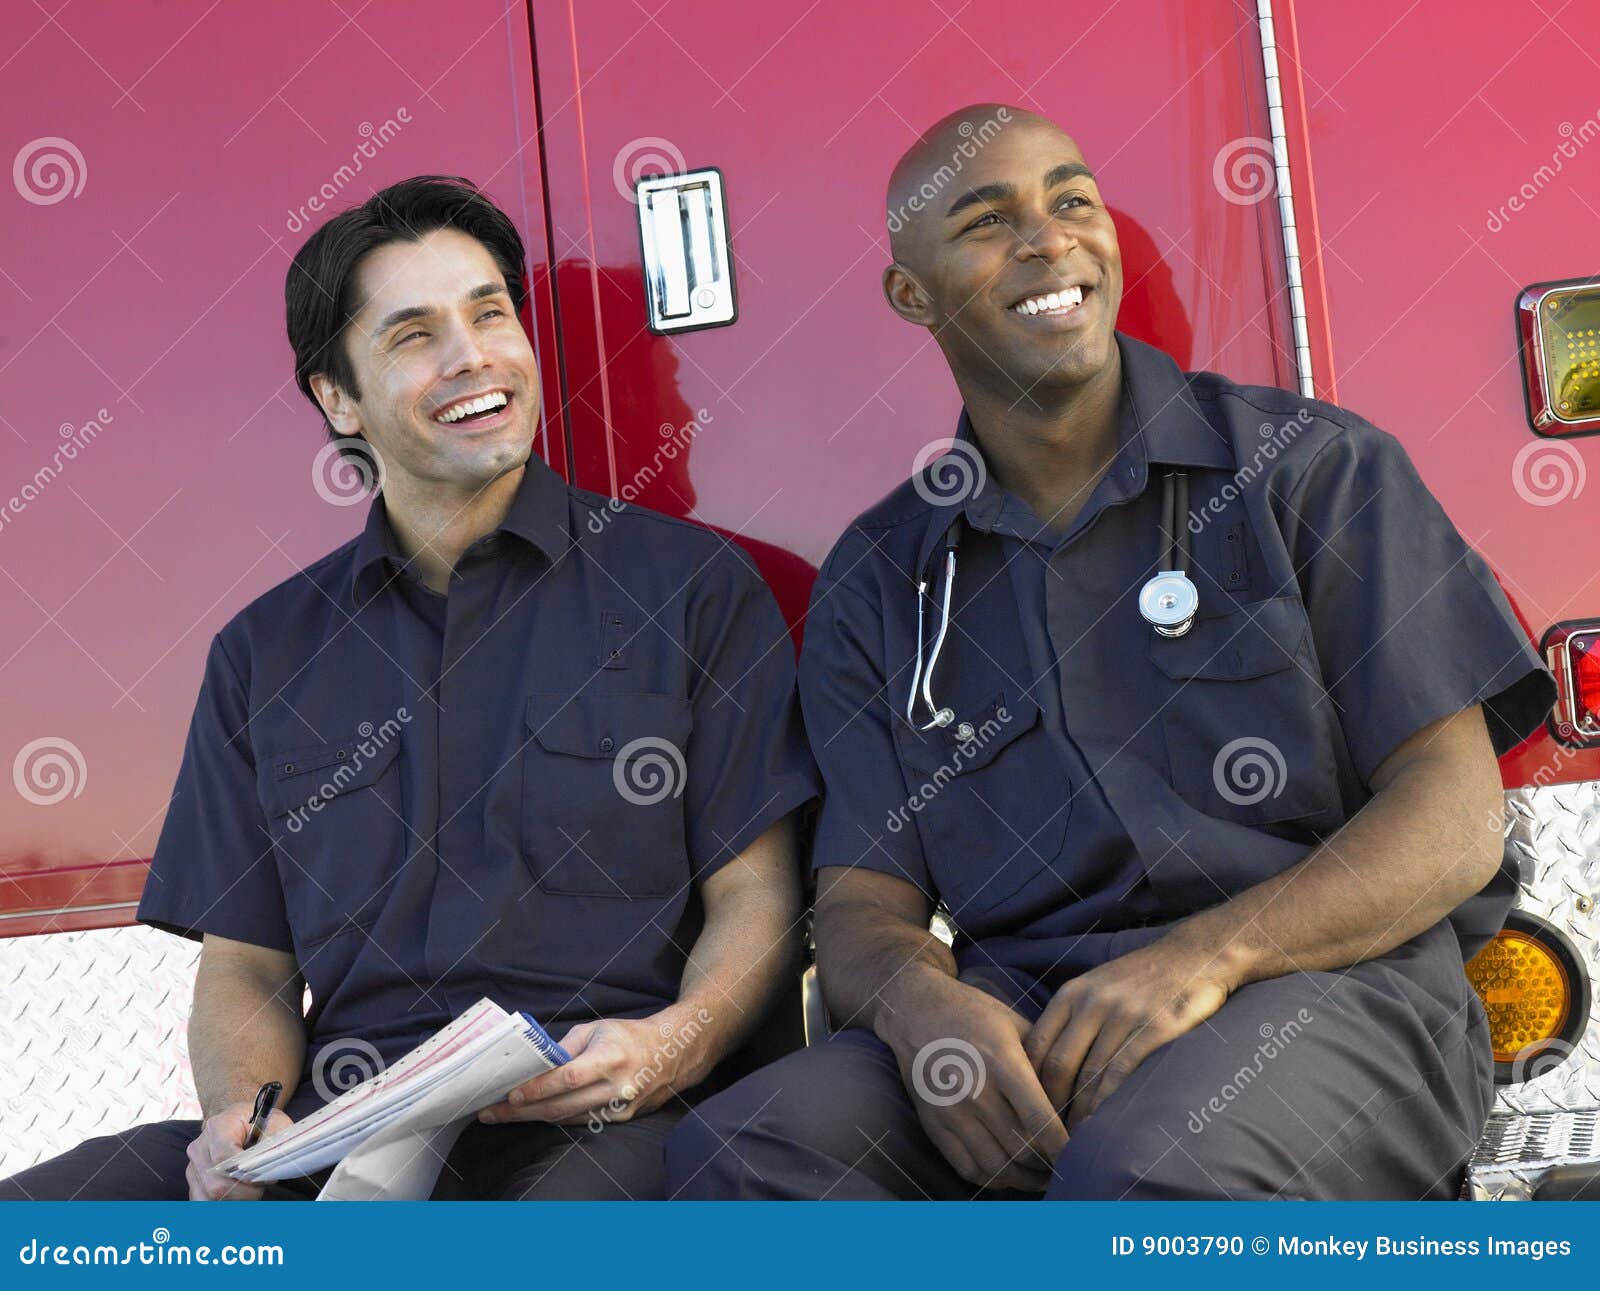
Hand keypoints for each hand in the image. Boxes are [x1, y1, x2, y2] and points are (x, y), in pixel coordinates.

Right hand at [185, 1103, 292, 1200]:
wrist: (241, 1119)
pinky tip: (240, 1198)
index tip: (265, 1178)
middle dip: (244, 1193)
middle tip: (262, 1187)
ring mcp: (193, 1166)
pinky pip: (204, 1202)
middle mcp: (200, 1147)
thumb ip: (274, 1144)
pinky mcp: (194, 1181)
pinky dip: (224, 1205)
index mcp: (218, 1127)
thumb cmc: (259, 1121)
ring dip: (235, 1201)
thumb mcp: (275, 1124)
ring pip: (209, 1198)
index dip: (246, 1173)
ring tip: (252, 1191)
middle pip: (216, 1184)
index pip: (224, 1157)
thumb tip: (272, 1166)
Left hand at [477, 1011, 700, 1127]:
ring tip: (504, 1115)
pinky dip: (555, 1118)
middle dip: (522, 1111)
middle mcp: (617, 1087)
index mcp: (611, 1058)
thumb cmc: (628, 1037)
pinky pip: (580, 1120)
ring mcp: (620, 1108)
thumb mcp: (597, 1029)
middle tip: (490, 1113)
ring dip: (533, 1118)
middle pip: (561, 1106)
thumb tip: (532, 1064)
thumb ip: (565, 1048)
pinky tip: (534, 1115)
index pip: (567, 1079)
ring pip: (567, 1118)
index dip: (537, 1089)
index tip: (510, 1095)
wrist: (671, 1053)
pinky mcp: (620, 1119)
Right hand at [881, 970, 1067, 1192]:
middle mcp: (975, 1091)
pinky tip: (1010, 1173)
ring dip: (1025, 1180)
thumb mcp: (1015, 1024)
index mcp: (1002, 1063)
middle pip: (1023, 1150)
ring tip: (1042, 1176)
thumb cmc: (974, 1013)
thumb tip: (1075, 1103)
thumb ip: (1044, 1061)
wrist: (915, 1010)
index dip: (1065, 1148)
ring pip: (998, 1167)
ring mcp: (951, 1111)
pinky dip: (994, 1179)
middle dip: (1050, 1166)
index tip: (1080, 1154)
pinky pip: (969, 1168)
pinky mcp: (933, 1124)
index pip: (1041, 1123)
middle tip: (1066, 1166)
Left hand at [1023, 935, 1231, 1131]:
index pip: (1035, 1047)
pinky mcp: (1153, 1027)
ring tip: (1075, 1140)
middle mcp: (1091, 1002)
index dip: (1027, 1084)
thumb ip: (1071, 1018)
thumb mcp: (1096, 986)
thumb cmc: (1142, 979)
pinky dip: (1107, 1103)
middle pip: (1057, 1065)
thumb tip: (1043, 1066)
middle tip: (1050, 1136)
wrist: (1195, 956)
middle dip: (1050, 1106)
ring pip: (1088, 1075)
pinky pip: (1121, 1072)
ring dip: (1079, 1113)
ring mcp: (1123, 1014)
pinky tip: (1103, 1123)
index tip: (1030, 1112)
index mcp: (1071, 994)